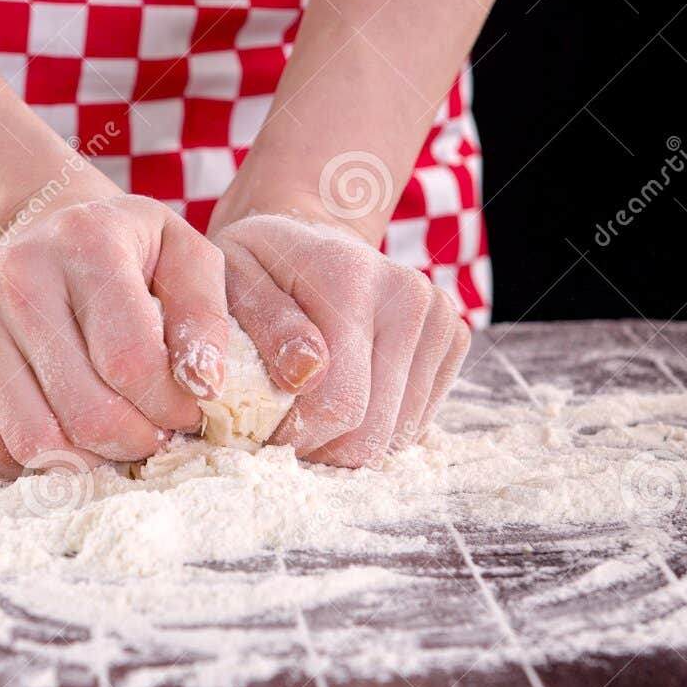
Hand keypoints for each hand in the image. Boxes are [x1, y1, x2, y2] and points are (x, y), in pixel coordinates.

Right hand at [0, 194, 229, 477]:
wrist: (40, 230)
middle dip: (135, 441)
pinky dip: (31, 465)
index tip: (187, 411)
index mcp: (86, 242)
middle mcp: (18, 274)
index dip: (170, 407)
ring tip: (112, 437)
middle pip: (85, 411)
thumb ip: (205, 316)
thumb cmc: (126, 254)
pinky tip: (63, 436)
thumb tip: (204, 388)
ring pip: (33, 440)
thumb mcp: (184, 255)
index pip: (131, 363)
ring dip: (86, 460)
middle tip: (152, 433)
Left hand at [210, 212, 469, 467]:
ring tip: (314, 414)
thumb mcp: (232, 279)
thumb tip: (305, 375)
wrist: (310, 237)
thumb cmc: (259, 265)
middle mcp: (408, 294)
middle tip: (286, 433)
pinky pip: (418, 422)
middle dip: (324, 449)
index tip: (263, 430)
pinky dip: (379, 426)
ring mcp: (439, 317)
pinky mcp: (455, 338)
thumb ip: (266, 326)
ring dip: (350, 442)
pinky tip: (350, 396)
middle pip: (375, 428)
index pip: (339, 401)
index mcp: (350, 277)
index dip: (296, 437)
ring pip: (399, 434)